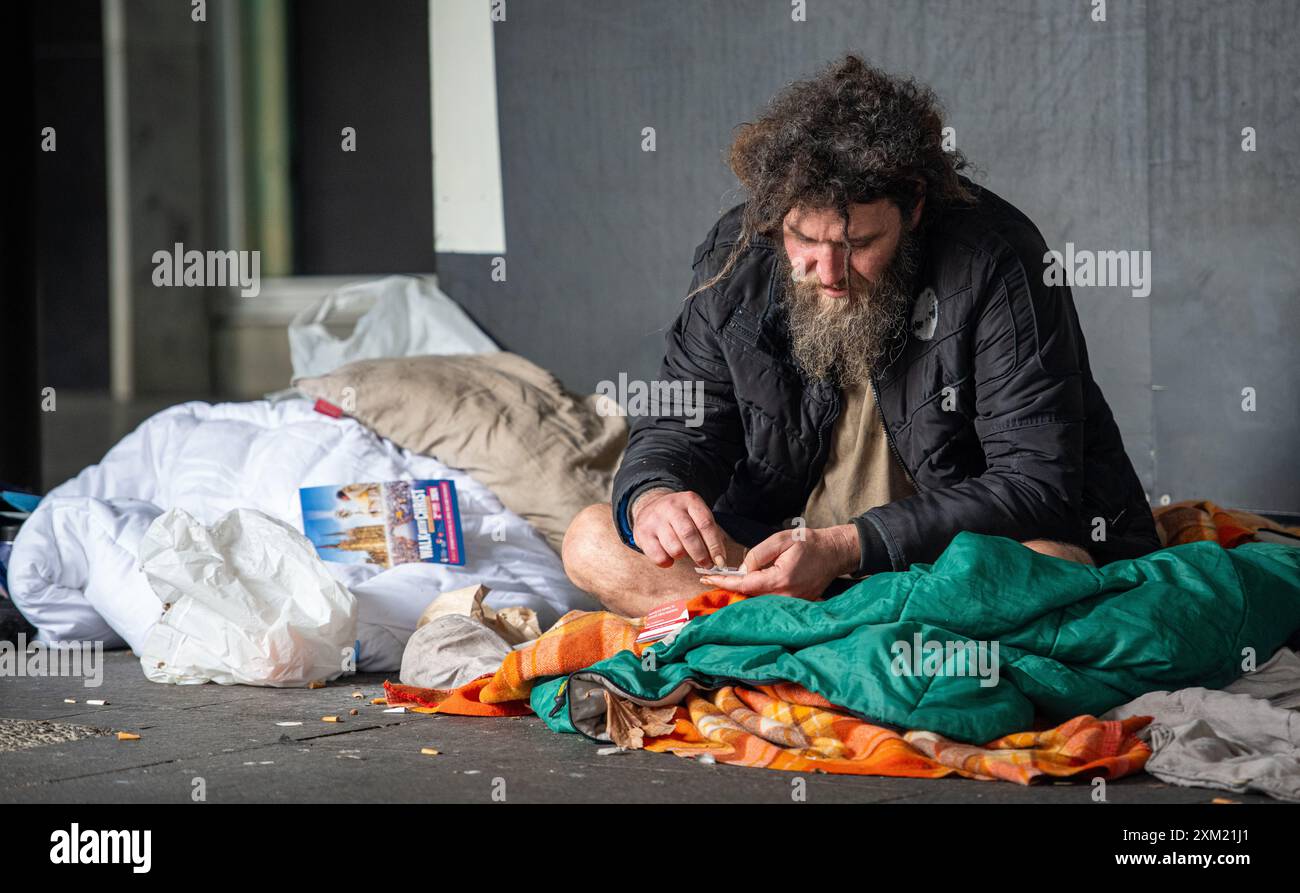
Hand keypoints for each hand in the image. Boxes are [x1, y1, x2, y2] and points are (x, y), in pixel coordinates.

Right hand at [630, 488, 728, 569]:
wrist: (649, 507)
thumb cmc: (680, 517)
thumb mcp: (696, 515)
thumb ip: (710, 533)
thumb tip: (720, 559)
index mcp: (690, 500)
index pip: (705, 524)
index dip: (715, 545)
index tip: (720, 561)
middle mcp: (671, 507)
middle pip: (689, 535)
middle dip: (701, 555)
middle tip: (707, 565)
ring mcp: (655, 519)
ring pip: (675, 548)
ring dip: (683, 557)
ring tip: (684, 554)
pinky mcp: (642, 533)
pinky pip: (659, 557)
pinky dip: (668, 562)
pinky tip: (669, 557)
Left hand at [701, 524, 859, 598]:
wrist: (834, 553)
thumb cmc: (808, 543)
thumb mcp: (780, 540)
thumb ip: (757, 554)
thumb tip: (742, 570)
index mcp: (780, 579)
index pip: (744, 584)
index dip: (723, 581)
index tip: (706, 578)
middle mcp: (785, 596)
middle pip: (748, 597)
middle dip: (728, 588)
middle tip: (708, 579)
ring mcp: (791, 603)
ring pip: (757, 601)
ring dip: (740, 593)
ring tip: (721, 582)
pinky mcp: (795, 604)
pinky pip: (769, 602)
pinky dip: (755, 595)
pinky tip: (744, 587)